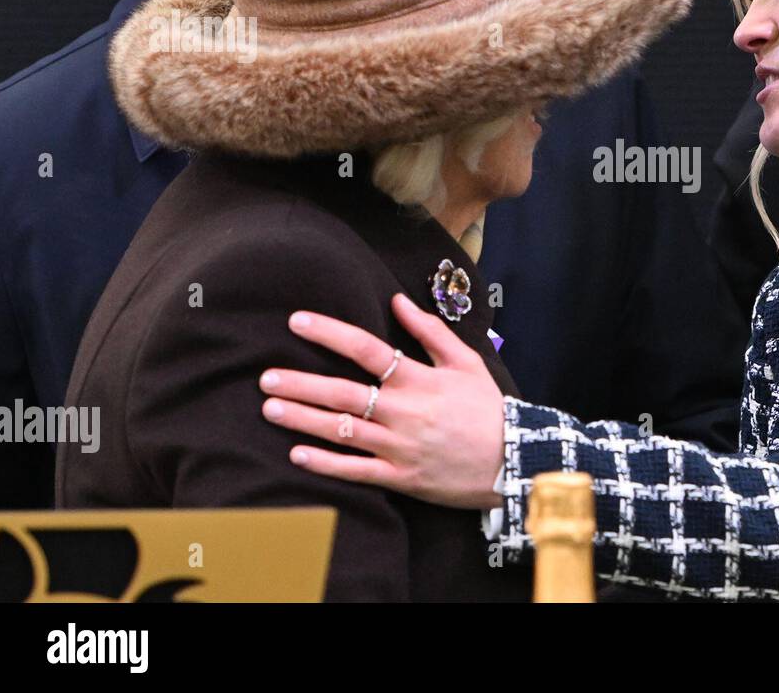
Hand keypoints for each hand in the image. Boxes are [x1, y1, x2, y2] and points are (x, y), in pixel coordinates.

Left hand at [259, 292, 504, 509]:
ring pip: (342, 431)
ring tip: (270, 408)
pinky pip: (356, 471)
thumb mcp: (466, 362)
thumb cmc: (487, 408)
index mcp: (419, 379)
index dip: (330, 333)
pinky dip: (326, 463)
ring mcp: (399, 447)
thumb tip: (396, 301)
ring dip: (303, 420)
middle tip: (265, 377)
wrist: (512, 459)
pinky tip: (297, 453)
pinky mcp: (400, 477)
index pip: (367, 350)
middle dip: (301, 383)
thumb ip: (430, 331)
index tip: (297, 321)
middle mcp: (404, 412)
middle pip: (343, 393)